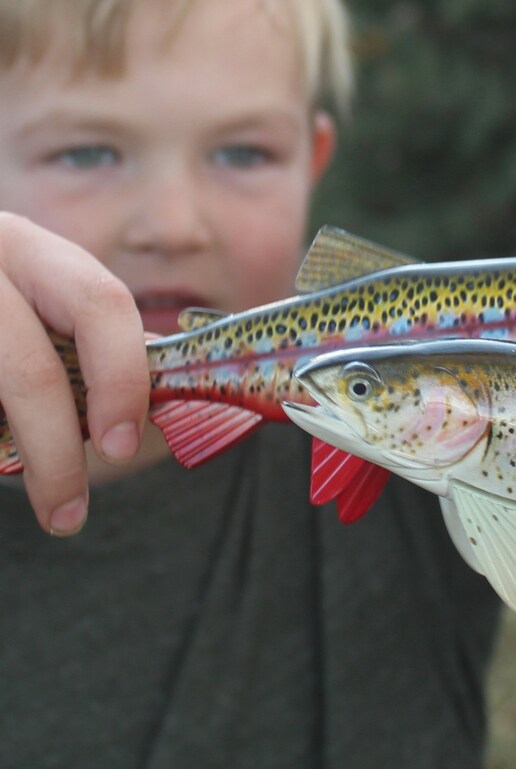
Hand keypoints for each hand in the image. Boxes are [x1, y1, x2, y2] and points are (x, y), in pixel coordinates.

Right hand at [0, 213, 148, 534]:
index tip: (124, 445)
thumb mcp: (38, 311)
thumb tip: (152, 417)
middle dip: (55, 453)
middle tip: (68, 512)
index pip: (102, 304)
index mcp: (31, 249)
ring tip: (30, 495)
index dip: (122, 380)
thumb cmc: (6, 322)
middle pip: (31, 369)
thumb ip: (87, 349)